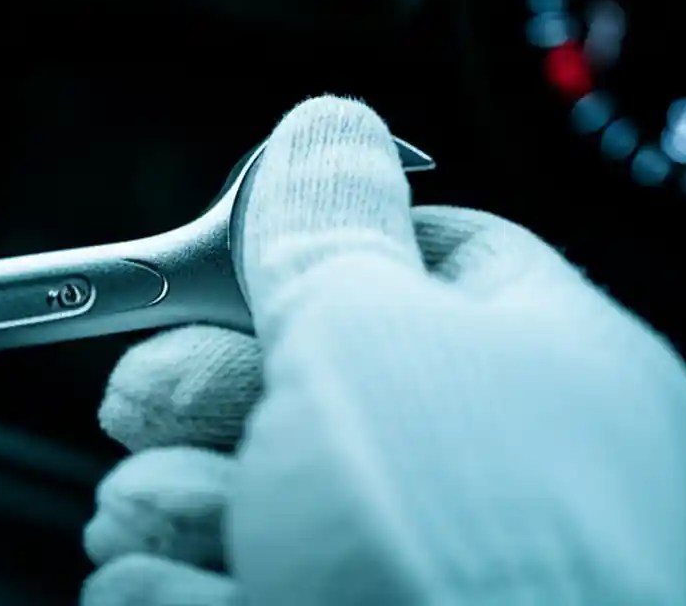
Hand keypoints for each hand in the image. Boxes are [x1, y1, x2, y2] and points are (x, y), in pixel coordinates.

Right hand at [81, 97, 685, 604]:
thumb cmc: (454, 568)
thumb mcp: (371, 342)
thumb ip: (325, 229)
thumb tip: (322, 126)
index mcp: (537, 364)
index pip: (412, 252)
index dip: (305, 247)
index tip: (225, 264)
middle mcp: (471, 464)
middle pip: (292, 370)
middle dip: (198, 390)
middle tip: (149, 406)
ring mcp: (387, 558)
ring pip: (232, 480)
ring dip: (174, 499)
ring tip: (179, 526)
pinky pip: (206, 574)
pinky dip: (171, 584)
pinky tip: (188, 593)